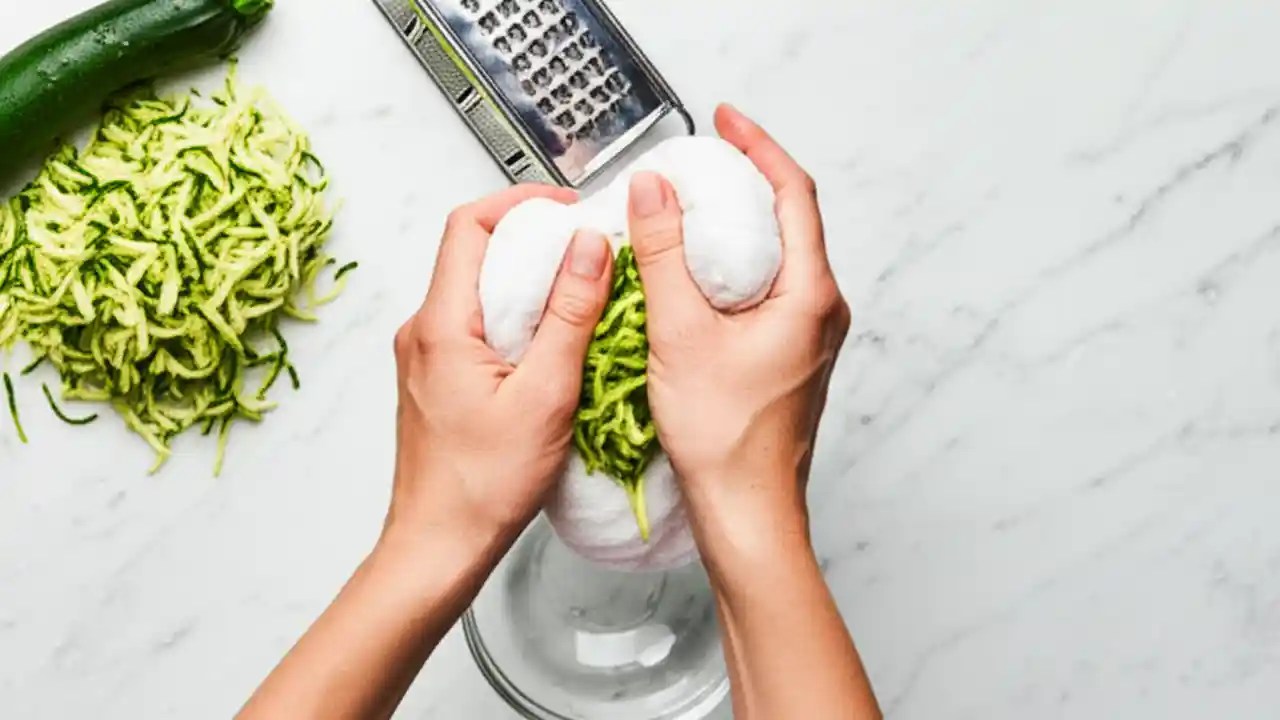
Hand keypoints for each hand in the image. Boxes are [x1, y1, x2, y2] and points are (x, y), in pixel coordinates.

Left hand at [239, 185, 616, 719]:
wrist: (438, 546)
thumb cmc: (483, 486)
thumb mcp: (545, 395)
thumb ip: (569, 315)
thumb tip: (589, 245)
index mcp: (441, 325)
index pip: (469, 225)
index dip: (521, 203)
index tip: (568, 209)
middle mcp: (424, 331)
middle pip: (474, 251)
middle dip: (533, 239)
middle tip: (586, 247)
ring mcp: (427, 356)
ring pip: (477, 289)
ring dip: (527, 280)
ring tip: (579, 292)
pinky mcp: (439, 379)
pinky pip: (476, 324)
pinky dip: (516, 316)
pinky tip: (554, 342)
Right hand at [626, 105, 851, 540]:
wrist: (747, 512)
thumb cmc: (724, 440)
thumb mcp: (679, 334)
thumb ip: (664, 255)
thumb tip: (653, 191)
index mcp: (809, 295)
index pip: (793, 193)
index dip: (758, 147)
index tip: (726, 120)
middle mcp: (821, 310)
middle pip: (792, 219)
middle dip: (748, 179)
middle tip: (705, 156)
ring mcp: (809, 335)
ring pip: (780, 255)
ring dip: (741, 223)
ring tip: (696, 203)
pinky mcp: (790, 355)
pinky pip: (770, 288)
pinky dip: (737, 263)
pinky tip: (699, 270)